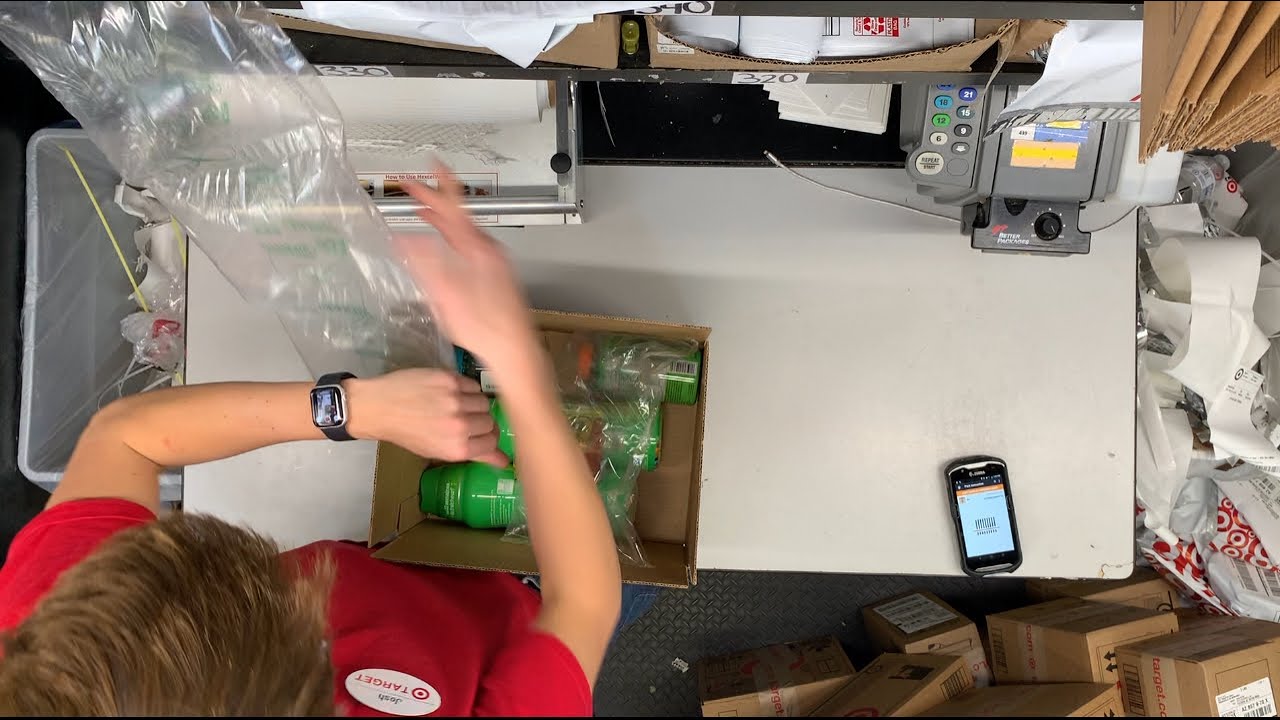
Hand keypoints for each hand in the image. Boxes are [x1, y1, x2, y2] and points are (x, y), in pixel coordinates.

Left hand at [345, 369, 506, 465]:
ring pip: (485, 402)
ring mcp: (457, 401)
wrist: (379, 407)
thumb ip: (472, 454)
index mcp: (458, 449)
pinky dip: (468, 390)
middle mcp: (460, 426)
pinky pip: (474, 386)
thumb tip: (504, 462)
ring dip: (476, 404)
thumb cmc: (406, 433)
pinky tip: (452, 392)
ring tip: (458, 405)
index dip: (489, 439)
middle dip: (481, 422)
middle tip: (465, 419)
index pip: (493, 443)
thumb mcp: (438, 451)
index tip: (485, 437)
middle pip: (490, 422)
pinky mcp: (451, 380)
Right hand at [394, 165, 538, 372]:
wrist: (515, 350)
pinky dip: (453, 238)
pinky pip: (470, 246)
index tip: (432, 163)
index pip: (456, 204)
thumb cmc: (486, 328)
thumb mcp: (446, 296)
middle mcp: (489, 251)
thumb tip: (403, 240)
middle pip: (459, 216)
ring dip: (442, 220)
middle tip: (414, 189)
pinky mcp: (496, 275)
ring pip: (464, 232)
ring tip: (424, 212)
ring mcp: (495, 262)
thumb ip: (425, 265)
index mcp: (477, 249)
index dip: (441, 182)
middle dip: (434, 201)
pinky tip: (444, 246)